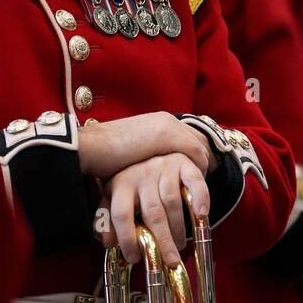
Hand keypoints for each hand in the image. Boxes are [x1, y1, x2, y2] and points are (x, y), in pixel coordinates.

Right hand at [78, 112, 215, 179]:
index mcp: (157, 121)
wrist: (89, 147)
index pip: (188, 134)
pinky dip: (200, 167)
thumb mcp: (130, 153)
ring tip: (205, 181)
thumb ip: (145, 157)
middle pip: (199, 138)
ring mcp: (168, 126)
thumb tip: (150, 172)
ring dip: (206, 164)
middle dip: (208, 156)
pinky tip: (196, 182)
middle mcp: (166, 120)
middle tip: (212, 173)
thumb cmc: (102, 155)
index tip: (202, 167)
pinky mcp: (168, 136)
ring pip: (200, 145)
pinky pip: (195, 153)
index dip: (198, 151)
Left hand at [95, 143, 212, 268]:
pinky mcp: (184, 163)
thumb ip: (108, 220)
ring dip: (179, 228)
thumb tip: (107, 243)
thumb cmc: (134, 183)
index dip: (127, 239)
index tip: (136, 258)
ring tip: (181, 246)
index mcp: (120, 184)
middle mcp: (142, 173)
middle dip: (162, 241)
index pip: (121, 214)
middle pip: (152, 213)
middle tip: (170, 261)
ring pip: (172, 202)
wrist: (156, 150)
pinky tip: (202, 215)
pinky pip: (194, 182)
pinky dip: (200, 198)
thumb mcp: (115, 197)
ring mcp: (164, 167)